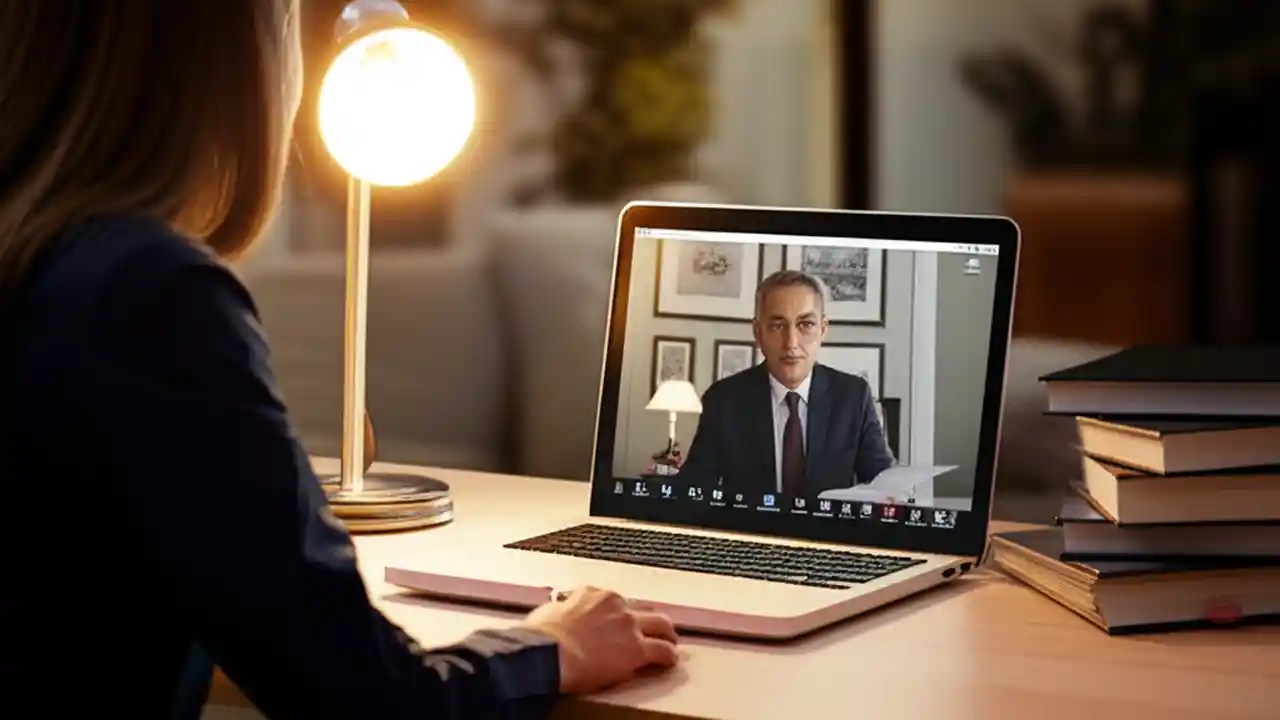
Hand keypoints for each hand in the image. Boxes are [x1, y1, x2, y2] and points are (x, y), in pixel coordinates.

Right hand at [522, 586, 678, 693]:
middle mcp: (614, 604)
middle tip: (654, 628)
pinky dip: (668, 656)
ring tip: (669, 642)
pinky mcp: (636, 649)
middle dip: (649, 619)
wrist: (547, 653)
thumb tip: (555, 614)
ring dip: (665, 634)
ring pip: (660, 624)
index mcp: (592, 594)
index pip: (614, 601)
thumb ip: (560, 610)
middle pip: (642, 608)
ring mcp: (628, 625)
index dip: (619, 613)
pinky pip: (662, 650)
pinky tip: (669, 661)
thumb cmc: (540, 637)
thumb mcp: (549, 612)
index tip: (618, 622)